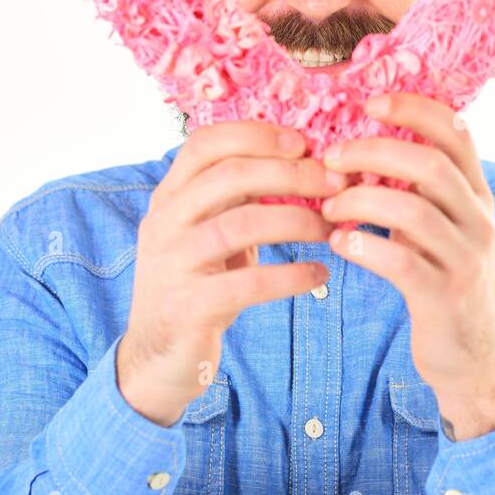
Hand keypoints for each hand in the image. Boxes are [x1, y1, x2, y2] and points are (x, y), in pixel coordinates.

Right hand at [119, 121, 341, 426]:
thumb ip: (241, 198)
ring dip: (298, 222)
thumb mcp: (213, 232)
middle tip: (336, 183)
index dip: (257, 135)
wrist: (158, 358)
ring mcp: (171, 264)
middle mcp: (163, 222)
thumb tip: (307, 162)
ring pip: (241, 224)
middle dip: (291, 173)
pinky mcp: (187, 307)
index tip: (305, 143)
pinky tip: (320, 274)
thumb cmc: (200, 284)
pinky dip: (292, 276)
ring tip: (331, 229)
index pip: (206, 143)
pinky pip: (249, 283)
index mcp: (169, 196)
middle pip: (230, 175)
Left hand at [319, 93, 494, 440]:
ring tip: (329, 207)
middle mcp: (479, 220)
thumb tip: (364, 148)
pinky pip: (401, 261)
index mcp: (477, 195)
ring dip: (362, 200)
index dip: (414, 109)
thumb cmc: (445, 281)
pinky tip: (339, 243)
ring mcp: (466, 258)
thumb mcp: (445, 229)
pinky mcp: (444, 296)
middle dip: (375, 152)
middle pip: (431, 165)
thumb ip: (419, 191)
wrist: (475, 355)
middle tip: (331, 159)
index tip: (370, 103)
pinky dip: (364, 246)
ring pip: (414, 210)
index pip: (456, 132)